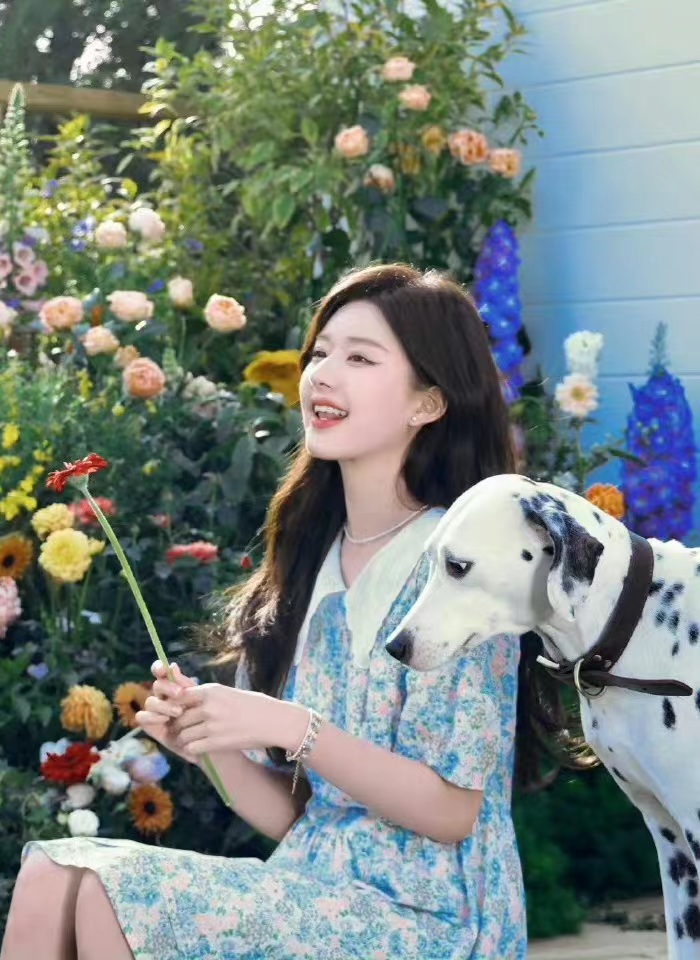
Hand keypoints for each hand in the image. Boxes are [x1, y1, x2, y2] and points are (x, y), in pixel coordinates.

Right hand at [134, 660, 198, 763]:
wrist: (210, 739)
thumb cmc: (206, 716)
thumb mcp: (199, 698)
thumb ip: (185, 684)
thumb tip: (172, 665)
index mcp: (174, 686)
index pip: (161, 672)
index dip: (158, 667)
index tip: (163, 669)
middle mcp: (163, 697)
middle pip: (157, 686)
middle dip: (167, 687)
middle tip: (180, 693)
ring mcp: (156, 712)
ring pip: (150, 702)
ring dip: (163, 705)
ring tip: (179, 711)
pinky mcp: (151, 726)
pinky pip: (142, 717)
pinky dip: (151, 716)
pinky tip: (164, 720)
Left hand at [169, 683, 308, 758]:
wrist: (274, 721)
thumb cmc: (255, 706)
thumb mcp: (228, 693)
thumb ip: (208, 696)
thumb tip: (185, 698)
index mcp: (211, 690)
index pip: (179, 696)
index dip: (176, 706)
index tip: (178, 713)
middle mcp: (208, 706)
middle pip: (178, 718)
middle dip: (178, 726)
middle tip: (182, 731)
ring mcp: (211, 725)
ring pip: (183, 735)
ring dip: (185, 739)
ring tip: (191, 741)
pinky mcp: (216, 742)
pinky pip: (192, 747)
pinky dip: (193, 750)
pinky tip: (200, 749)